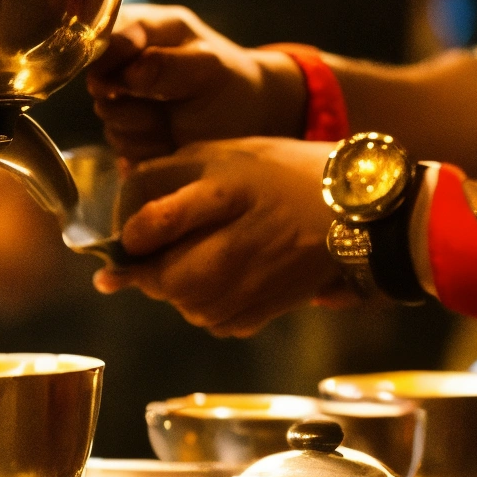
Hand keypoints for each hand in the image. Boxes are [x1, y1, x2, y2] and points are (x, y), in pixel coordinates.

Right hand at [86, 7, 305, 161]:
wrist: (246, 121)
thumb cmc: (230, 82)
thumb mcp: (209, 67)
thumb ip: (171, 64)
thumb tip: (132, 72)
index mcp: (145, 27)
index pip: (106, 34)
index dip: (109, 58)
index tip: (123, 82)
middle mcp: (126, 59)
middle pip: (98, 79)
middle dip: (130, 99)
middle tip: (164, 104)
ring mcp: (122, 96)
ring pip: (107, 115)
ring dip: (142, 126)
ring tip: (172, 122)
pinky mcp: (125, 129)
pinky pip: (118, 142)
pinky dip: (146, 147)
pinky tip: (169, 139)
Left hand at [94, 137, 355, 337]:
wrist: (354, 208)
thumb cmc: (281, 172)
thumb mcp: (225, 153)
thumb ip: (170, 172)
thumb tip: (122, 186)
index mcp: (228, 192)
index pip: (159, 221)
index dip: (131, 236)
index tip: (124, 240)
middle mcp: (243, 239)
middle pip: (173, 278)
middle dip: (148, 276)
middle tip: (140, 266)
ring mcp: (261, 278)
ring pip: (193, 307)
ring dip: (174, 295)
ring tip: (179, 271)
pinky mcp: (274, 305)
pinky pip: (221, 323)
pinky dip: (206, 310)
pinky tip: (213, 287)